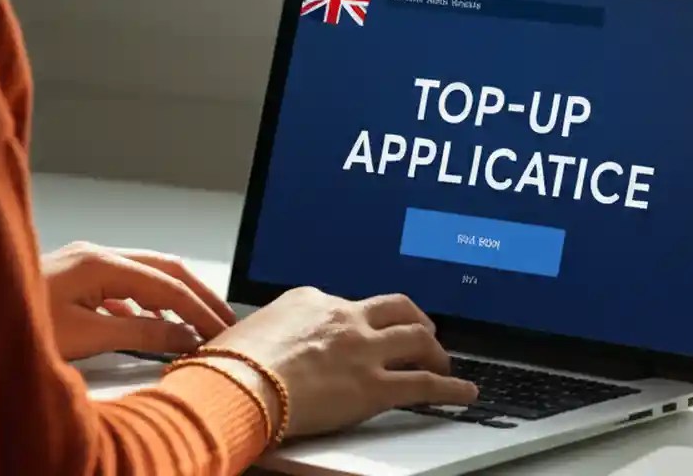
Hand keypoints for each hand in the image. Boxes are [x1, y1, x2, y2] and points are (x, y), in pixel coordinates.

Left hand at [42, 241, 235, 359]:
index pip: (168, 284)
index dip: (199, 309)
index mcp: (99, 262)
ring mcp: (84, 264)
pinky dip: (148, 304)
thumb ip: (140, 334)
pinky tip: (151, 325)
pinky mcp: (73, 279)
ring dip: (175, 298)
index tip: (222, 332)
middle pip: (165, 268)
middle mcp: (95, 254)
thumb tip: (184, 335)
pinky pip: (125, 286)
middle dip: (198, 295)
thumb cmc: (12, 328)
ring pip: (146, 275)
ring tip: (198, 323)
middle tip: (225, 320)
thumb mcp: (84, 337)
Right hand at [203, 287, 477, 437]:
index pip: (346, 304)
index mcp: (309, 300)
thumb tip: (254, 347)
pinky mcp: (374, 386)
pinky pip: (424, 384)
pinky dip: (451, 388)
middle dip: (414, 319)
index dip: (360, 319)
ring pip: (417, 338)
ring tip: (443, 362)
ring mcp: (362, 349)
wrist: (233, 386)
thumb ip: (266, 336)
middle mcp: (343, 316)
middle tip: (422, 332)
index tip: (363, 329)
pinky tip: (464, 392)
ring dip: (435, 350)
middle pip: (395, 308)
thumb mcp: (244, 333)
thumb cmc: (228, 366)